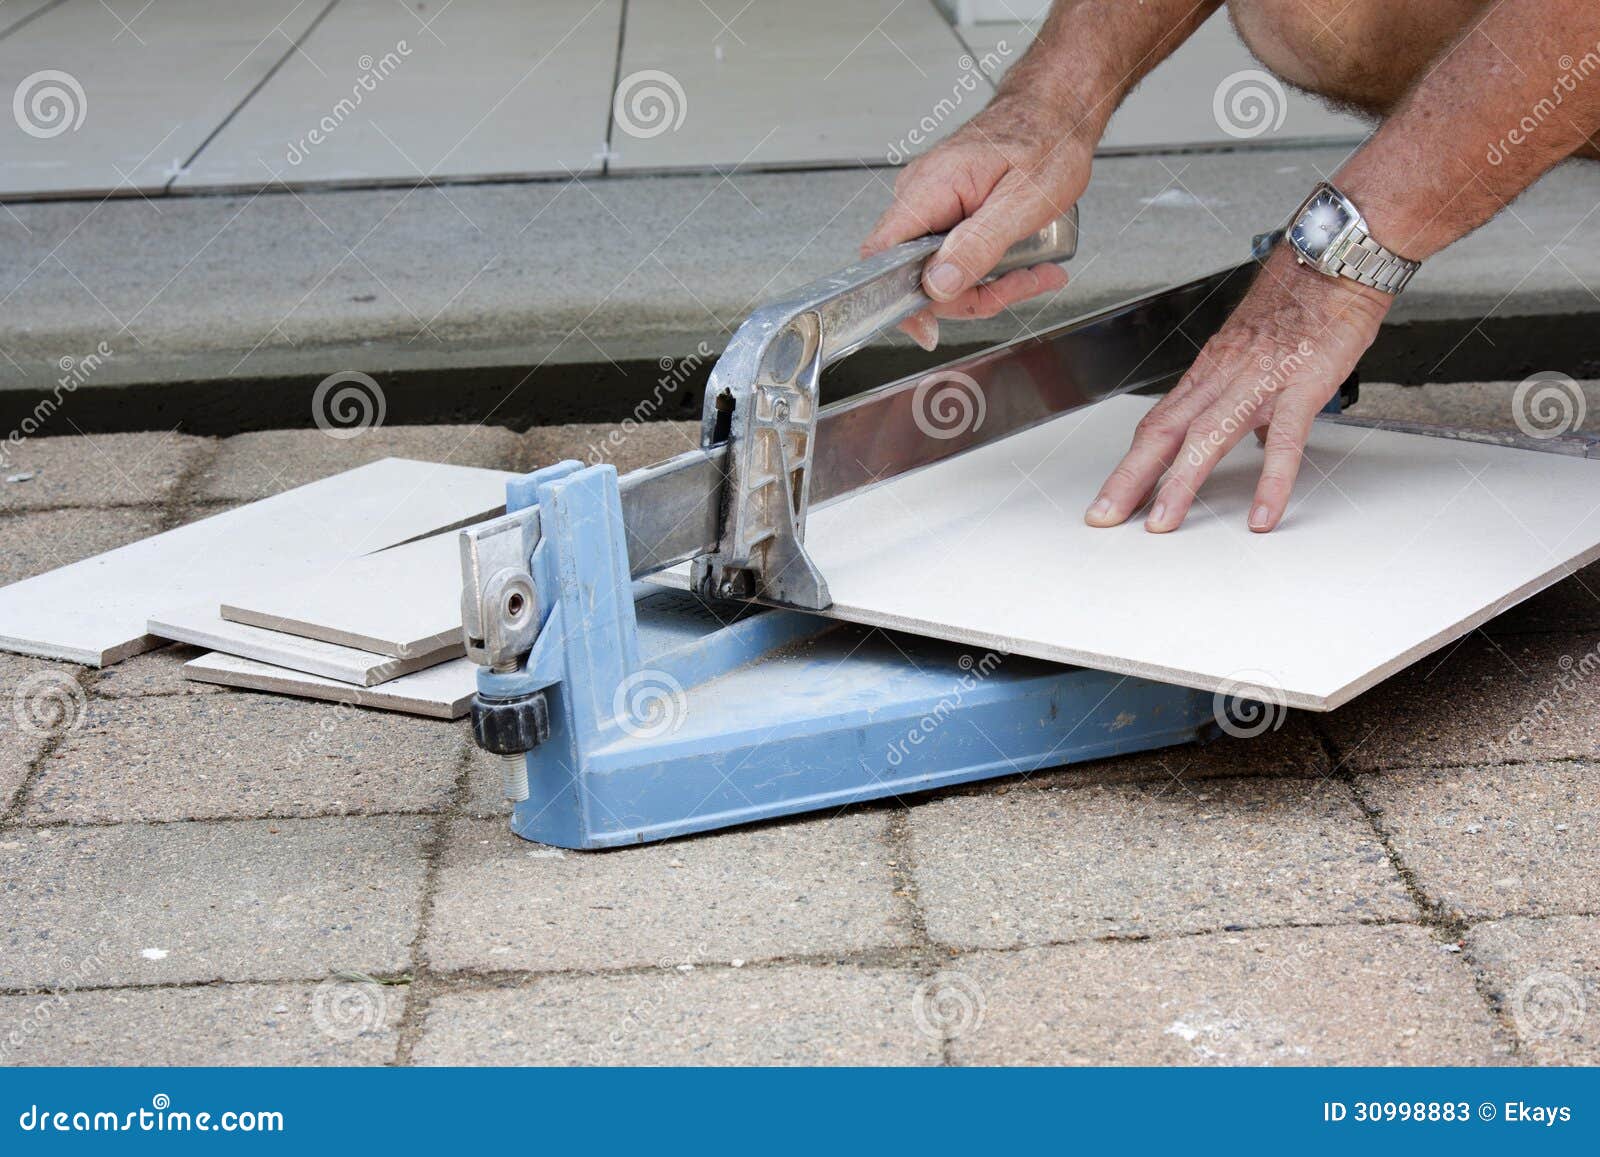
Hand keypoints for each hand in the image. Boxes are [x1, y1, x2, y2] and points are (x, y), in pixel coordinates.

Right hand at [861, 94, 1089, 348]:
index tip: (927, 327)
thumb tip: (938, 286)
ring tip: (1034, 271)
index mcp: (929, 188)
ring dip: (990, 283)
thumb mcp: (1022, 202)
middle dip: (972, 293)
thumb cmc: (1047, 141)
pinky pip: (955, 254)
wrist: (1058, 110)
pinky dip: (988, 267)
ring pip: (942, 270)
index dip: (898, 298)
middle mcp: (920, 195)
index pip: (882, 255)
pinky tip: (1023, 262)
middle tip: (1020, 285)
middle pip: (919, 273)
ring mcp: (931, 203)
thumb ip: (978, 245)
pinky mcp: (946, 210)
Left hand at [1083, 248, 1391, 533]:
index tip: (1111, 497)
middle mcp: (1224, 376)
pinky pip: (1285, 440)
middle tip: (1105, 517)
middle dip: (1129, 479)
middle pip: (1163, 433)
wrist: (1335, 257)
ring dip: (1181, 483)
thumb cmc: (1300, 300)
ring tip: (1163, 523)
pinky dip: (1271, 481)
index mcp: (1210, 371)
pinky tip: (1262, 514)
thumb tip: (1253, 437)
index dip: (1130, 463)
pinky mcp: (1303, 384)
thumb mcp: (1257, 350)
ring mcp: (1261, 380)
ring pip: (1208, 437)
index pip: (1157, 423)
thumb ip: (1247, 397)